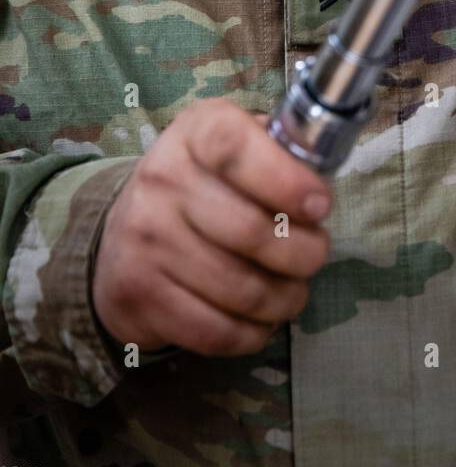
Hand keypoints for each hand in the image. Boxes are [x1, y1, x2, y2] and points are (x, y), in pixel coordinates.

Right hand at [91, 99, 331, 355]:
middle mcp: (162, 180)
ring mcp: (145, 240)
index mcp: (194, 133)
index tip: (320, 207)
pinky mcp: (138, 295)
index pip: (235, 147)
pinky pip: (215, 331)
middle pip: (250, 231)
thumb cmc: (205, 185)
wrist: (122, 234)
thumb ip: (282, 153)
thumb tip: (322, 185)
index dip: (286, 180)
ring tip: (293, 291)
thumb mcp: (239, 148)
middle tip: (316, 255)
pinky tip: (261, 319)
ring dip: (285, 299)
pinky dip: (252, 333)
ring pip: (241, 289)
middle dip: (304, 253)